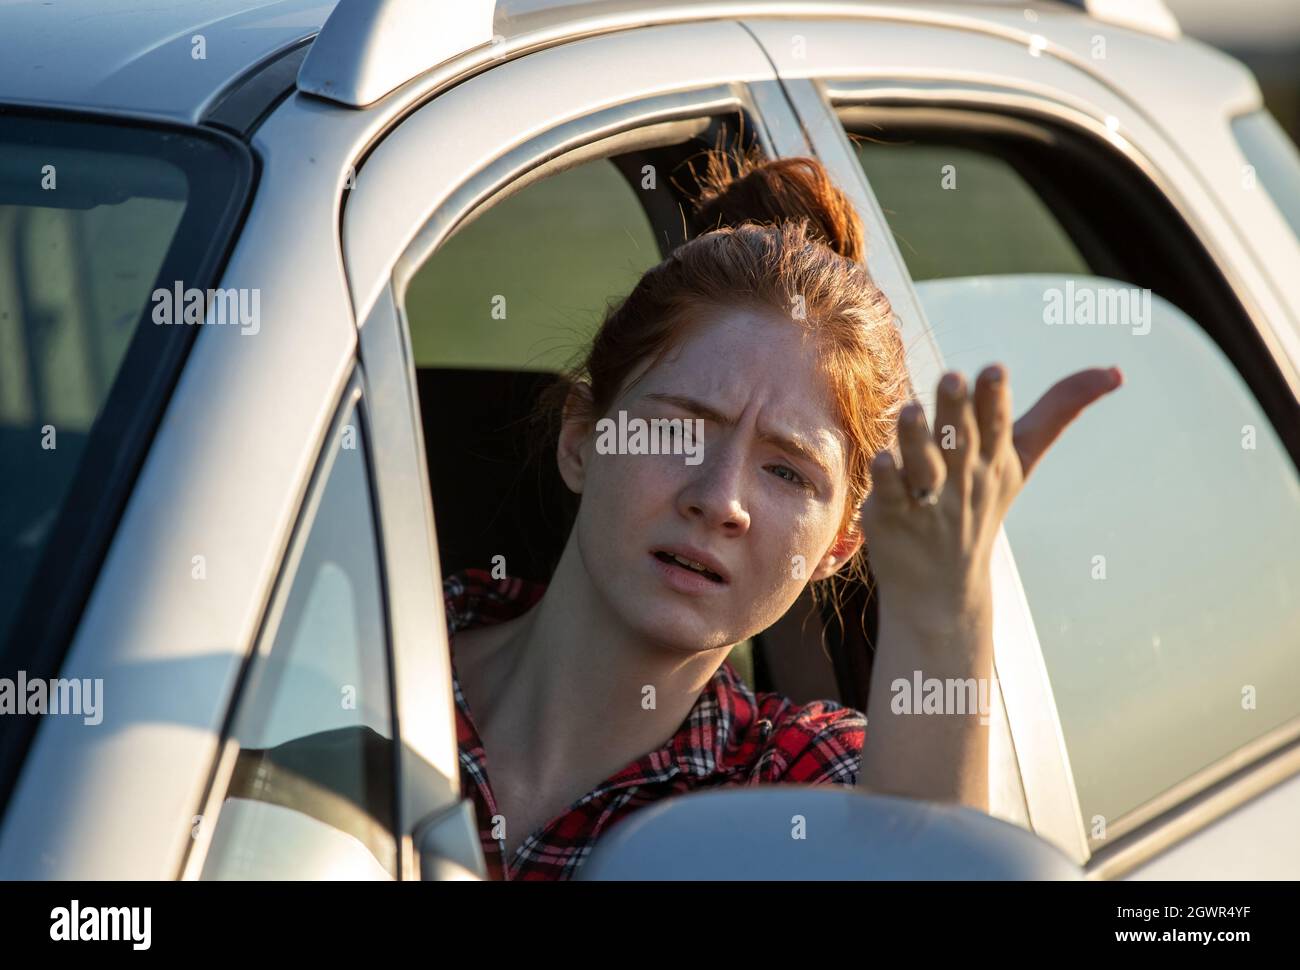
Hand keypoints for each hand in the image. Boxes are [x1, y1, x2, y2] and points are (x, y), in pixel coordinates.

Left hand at [860, 364, 1121, 629]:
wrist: (943, 587)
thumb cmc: (980, 504)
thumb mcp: (1022, 460)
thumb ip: (1059, 411)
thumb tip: (1115, 371)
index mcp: (994, 459)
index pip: (997, 425)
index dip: (995, 398)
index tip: (994, 369)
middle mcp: (963, 477)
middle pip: (961, 437)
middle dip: (957, 407)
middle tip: (952, 376)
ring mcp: (928, 499)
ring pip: (922, 464)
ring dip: (916, 437)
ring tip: (910, 410)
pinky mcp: (893, 516)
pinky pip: (890, 494)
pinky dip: (886, 478)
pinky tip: (879, 458)